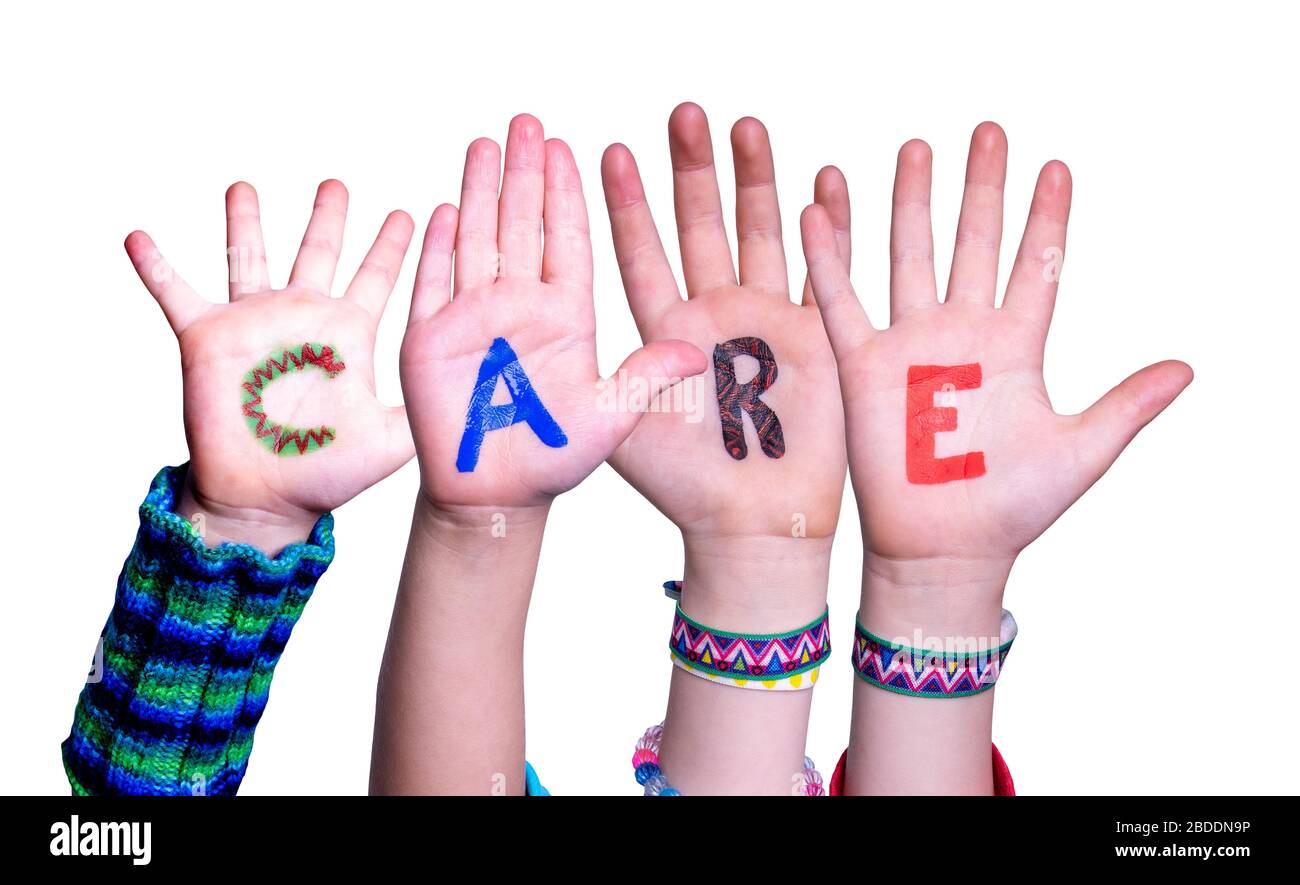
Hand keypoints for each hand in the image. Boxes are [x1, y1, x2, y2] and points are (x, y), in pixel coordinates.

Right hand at [125, 180, 415, 548]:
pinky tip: (138, 237)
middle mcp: (303, 318)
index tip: (414, 210)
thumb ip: (427, 407)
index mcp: (349, 334)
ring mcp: (254, 324)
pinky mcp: (207, 340)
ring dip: (246, 222)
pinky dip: (156, 267)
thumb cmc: (329, 472)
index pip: (377, 276)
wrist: (268, 498)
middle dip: (328, 217)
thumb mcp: (393, 439)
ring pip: (249, 257)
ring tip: (243, 186)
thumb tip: (476, 391)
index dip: (393, 245)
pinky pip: (175, 294)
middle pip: (318, 251)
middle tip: (337, 183)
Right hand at [400, 115, 706, 510]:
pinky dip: (437, 246)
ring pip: (477, 238)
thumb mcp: (612, 417)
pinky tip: (444, 207)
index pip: (566, 239)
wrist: (496, 494)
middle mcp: (521, 306)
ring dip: (480, 191)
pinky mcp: (431, 337)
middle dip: (524, 173)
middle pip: (521, 224)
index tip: (567, 148)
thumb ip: (646, 378)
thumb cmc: (554, 458)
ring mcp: (474, 317)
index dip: (565, 193)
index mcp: (566, 315)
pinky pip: (434, 280)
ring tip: (486, 144)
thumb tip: (695, 349)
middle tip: (527, 122)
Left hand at [600, 104, 848, 621]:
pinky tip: (825, 181)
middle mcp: (712, 316)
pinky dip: (828, 229)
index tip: (606, 152)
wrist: (755, 523)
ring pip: (759, 234)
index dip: (624, 205)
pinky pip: (823, 271)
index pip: (639, 253)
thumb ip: (614, 373)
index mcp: (663, 331)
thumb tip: (586, 328)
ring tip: (745, 125)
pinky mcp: (812, 337)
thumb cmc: (689, 489)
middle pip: (700, 227)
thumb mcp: (630, 429)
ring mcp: (763, 321)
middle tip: (684, 112)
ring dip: (755, 180)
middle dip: (693, 170)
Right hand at [801, 123, 1192, 610]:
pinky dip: (831, 258)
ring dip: (910, 203)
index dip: (1046, 218)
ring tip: (915, 147)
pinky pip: (843, 302)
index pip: (1035, 265)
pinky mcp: (864, 366)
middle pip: (972, 243)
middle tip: (987, 133)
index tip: (1056, 168)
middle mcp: (963, 335)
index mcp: (1016, 348)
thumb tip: (1188, 368)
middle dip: (979, 188)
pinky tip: (824, 209)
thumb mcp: (1082, 452)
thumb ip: (1127, 404)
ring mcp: (911, 346)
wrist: (944, 552)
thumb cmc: (1012, 510)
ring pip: (909, 256)